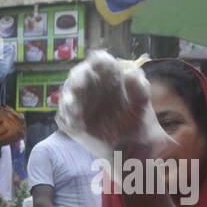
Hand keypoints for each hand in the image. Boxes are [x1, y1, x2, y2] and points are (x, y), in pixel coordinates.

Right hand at [56, 50, 171, 160]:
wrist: (131, 144)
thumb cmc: (137, 118)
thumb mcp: (142, 101)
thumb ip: (139, 86)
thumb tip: (131, 73)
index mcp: (108, 77)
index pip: (99, 62)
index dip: (98, 62)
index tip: (98, 65)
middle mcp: (91, 87)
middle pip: (78, 76)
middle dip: (77, 80)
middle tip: (79, 87)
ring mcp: (80, 103)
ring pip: (68, 97)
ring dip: (69, 102)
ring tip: (75, 112)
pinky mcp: (72, 120)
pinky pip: (64, 117)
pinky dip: (68, 119)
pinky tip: (77, 124)